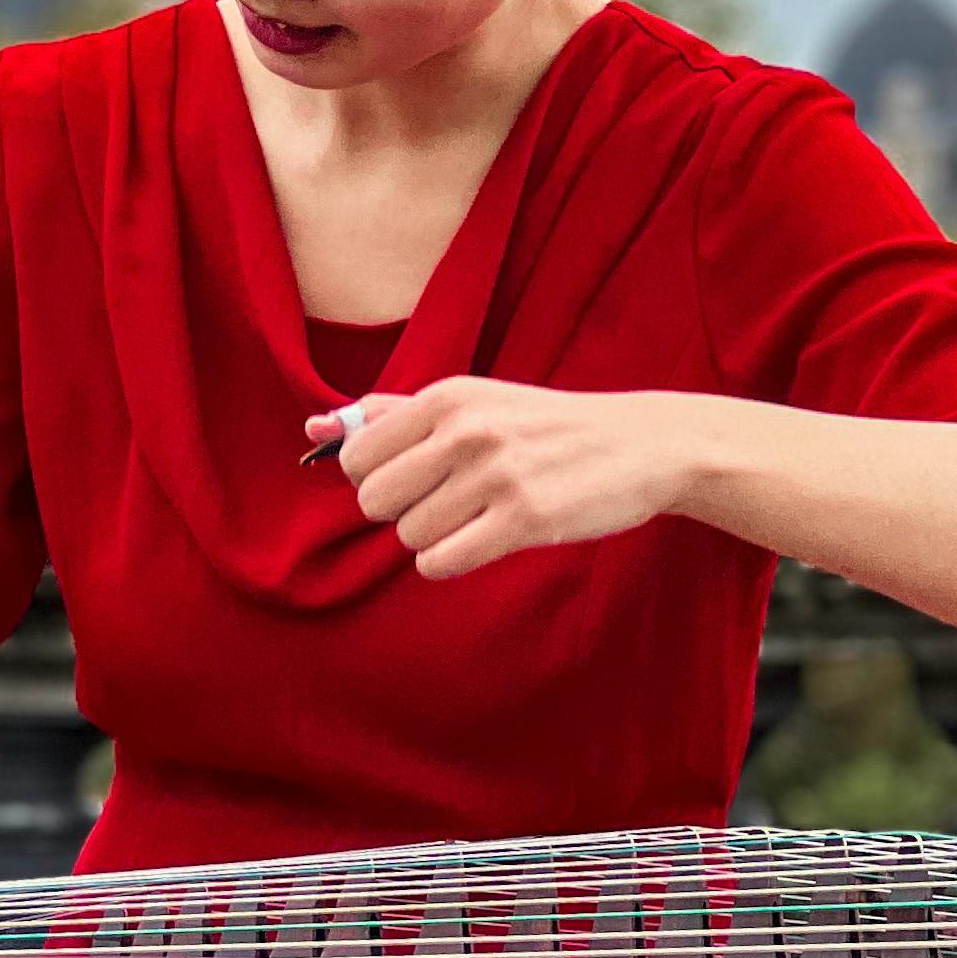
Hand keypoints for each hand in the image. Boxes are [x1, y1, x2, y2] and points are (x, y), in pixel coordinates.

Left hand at [311, 379, 702, 580]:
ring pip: (409, 535)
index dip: (376, 478)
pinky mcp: (523, 520)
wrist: (640, 446)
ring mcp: (495, 475)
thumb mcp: (471, 402)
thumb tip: (316, 428)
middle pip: (373, 501)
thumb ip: (391, 414)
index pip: (355, 456)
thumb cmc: (542, 428)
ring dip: (435, 537)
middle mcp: (465, 431)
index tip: (414, 477)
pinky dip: (450, 561)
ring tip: (477, 516)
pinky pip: (441, 561)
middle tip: (446, 501)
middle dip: (400, 511)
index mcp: (446, 396)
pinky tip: (480, 542)